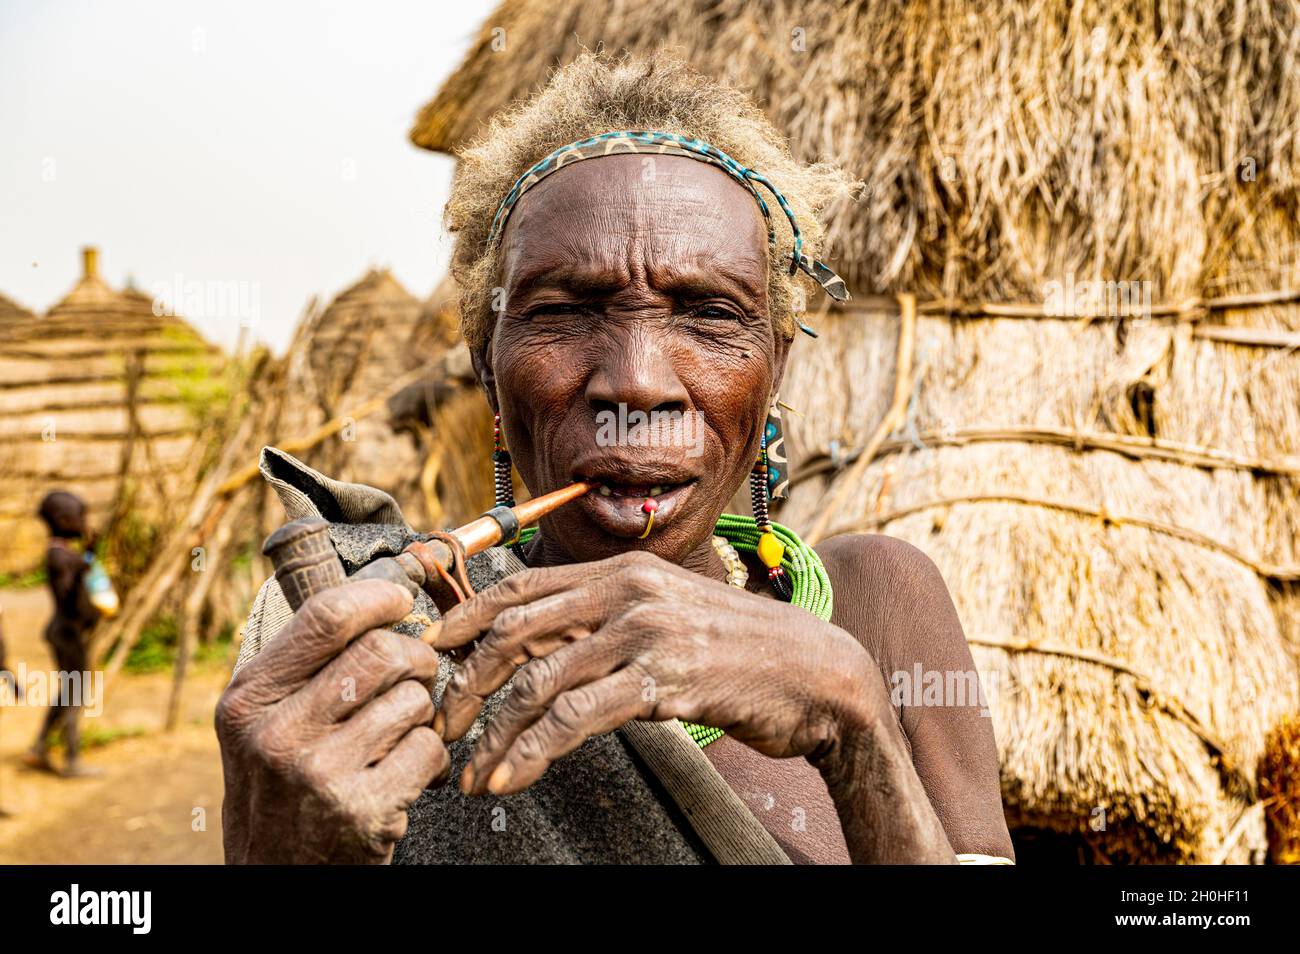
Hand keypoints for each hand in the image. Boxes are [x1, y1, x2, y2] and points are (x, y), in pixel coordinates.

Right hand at [216, 579, 449, 863]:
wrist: (276, 875)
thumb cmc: (281, 786)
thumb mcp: (264, 721)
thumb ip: (305, 665)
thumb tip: (377, 598)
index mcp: (249, 698)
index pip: (327, 616)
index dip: (379, 598)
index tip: (400, 602)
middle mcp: (276, 733)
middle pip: (382, 651)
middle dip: (416, 658)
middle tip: (417, 674)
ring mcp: (319, 773)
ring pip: (413, 700)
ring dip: (422, 712)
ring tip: (400, 734)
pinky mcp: (362, 810)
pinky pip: (429, 749)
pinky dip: (432, 758)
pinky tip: (406, 773)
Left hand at [427, 551, 884, 796]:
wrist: (817, 673)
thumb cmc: (737, 647)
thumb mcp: (668, 613)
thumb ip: (608, 618)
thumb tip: (542, 642)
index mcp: (622, 570)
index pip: (521, 585)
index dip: (465, 616)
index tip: (431, 652)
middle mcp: (627, 592)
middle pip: (516, 630)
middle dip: (465, 682)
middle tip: (440, 725)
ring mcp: (645, 633)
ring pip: (538, 681)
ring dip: (492, 732)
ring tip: (469, 772)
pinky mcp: (663, 681)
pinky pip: (577, 717)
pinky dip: (532, 750)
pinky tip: (511, 776)